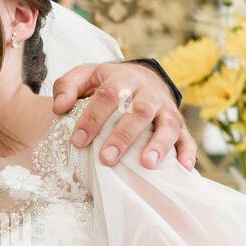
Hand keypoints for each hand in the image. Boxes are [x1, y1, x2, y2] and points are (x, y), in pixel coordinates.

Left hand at [52, 61, 195, 170]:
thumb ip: (67, 86)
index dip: (93, 118)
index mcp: (123, 79)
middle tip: (107, 159)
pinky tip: (183, 169)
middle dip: (123, 136)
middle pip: (139, 111)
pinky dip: (187, 153)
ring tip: (147, 164)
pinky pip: (187, 139)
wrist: (144, 77)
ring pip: (167, 124)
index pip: (108, 96)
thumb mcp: (86, 76)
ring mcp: (167, 109)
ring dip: (159, 145)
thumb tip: (58, 108)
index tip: (78, 141)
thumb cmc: (109, 84)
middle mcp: (148, 92)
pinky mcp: (180, 125)